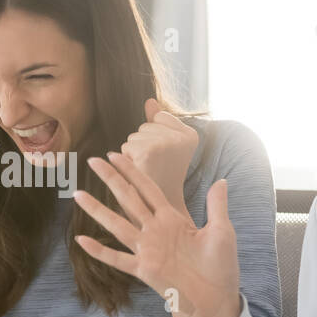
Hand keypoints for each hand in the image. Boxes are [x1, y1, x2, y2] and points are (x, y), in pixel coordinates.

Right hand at [74, 151, 238, 316]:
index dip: (132, 171)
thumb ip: (217, 205)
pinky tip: (82, 240)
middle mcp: (155, 231)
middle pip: (128, 199)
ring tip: (78, 194)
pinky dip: (99, 250)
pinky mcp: (144, 270)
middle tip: (92, 161)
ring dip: (98, 210)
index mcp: (172, 219)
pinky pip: (117, 258)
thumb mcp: (222, 231)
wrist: (216, 299)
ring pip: (117, 225)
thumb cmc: (220, 267)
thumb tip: (221, 181)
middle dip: (111, 180)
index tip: (115, 155)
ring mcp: (147, 250)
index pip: (148, 189)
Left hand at [118, 98, 198, 216]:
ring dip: (134, 156)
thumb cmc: (163, 182)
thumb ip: (160, 123)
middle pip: (144, 126)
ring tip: (149, 174)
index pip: (158, 116)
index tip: (166, 159)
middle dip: (143, 147)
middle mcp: (182, 137)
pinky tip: (139, 176)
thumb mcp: (168, 150)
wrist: (163, 215)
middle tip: (156, 169)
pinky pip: (125, 148)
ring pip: (132, 138)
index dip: (155, 139)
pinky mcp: (148, 152)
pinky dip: (126, 162)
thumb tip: (149, 101)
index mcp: (191, 135)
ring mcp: (166, 144)